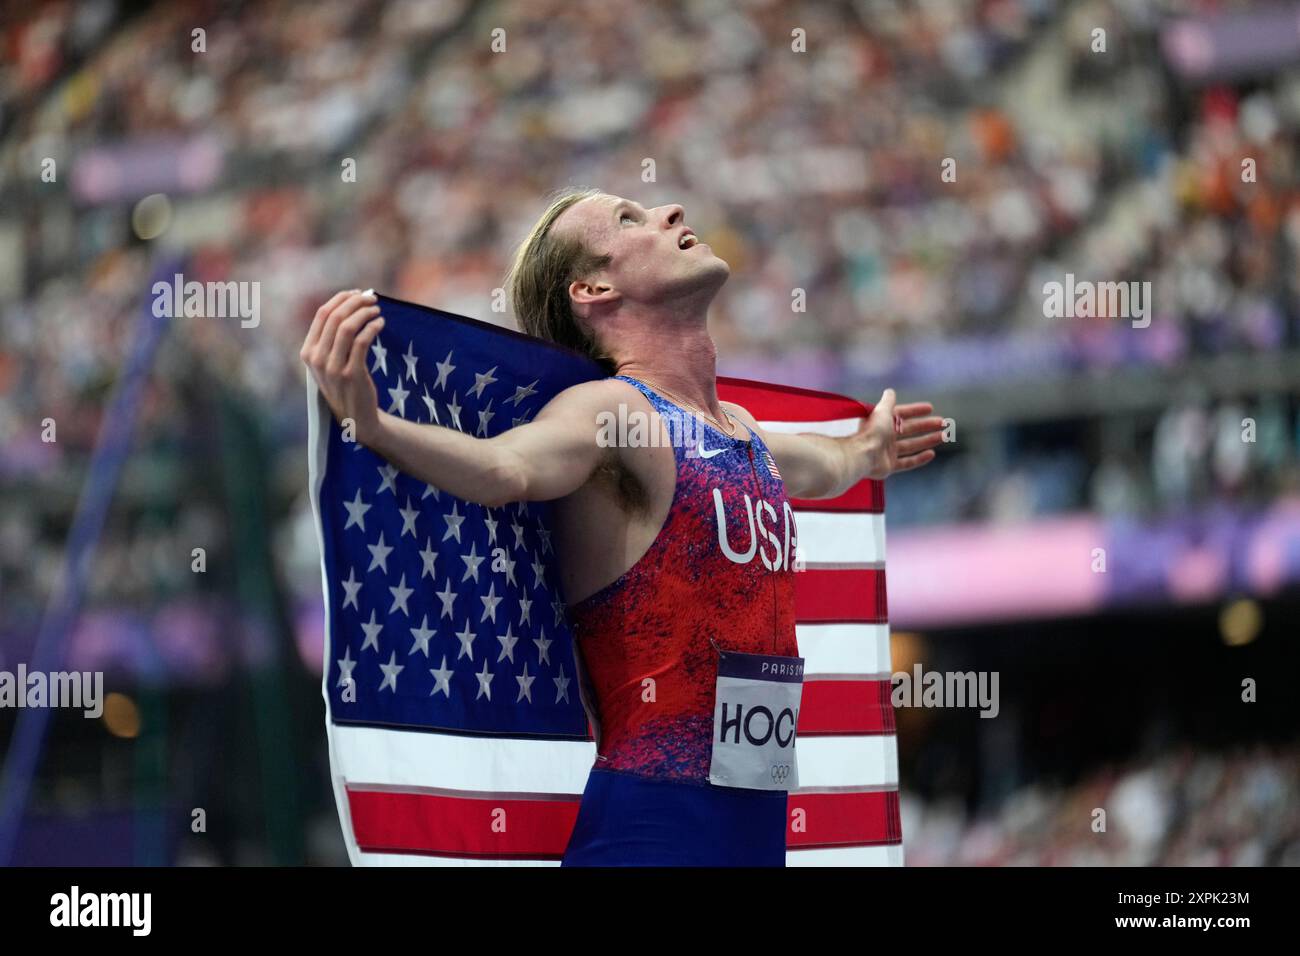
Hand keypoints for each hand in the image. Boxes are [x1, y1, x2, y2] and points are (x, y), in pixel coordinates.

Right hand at [300, 289, 384, 443]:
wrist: (356, 418)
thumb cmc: (345, 386)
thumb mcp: (328, 363)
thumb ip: (331, 339)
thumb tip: (349, 304)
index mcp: (307, 352)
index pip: (321, 314)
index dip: (340, 299)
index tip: (356, 294)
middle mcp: (316, 358)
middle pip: (335, 316)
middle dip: (355, 302)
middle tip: (371, 298)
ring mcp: (333, 367)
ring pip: (348, 326)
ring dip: (365, 312)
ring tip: (377, 310)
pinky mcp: (352, 373)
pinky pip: (362, 341)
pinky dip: (373, 327)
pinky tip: (381, 324)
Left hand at [855, 388, 944, 479]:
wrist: (862, 454)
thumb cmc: (872, 431)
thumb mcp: (881, 411)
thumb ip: (887, 401)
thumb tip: (890, 391)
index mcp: (883, 422)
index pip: (901, 414)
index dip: (916, 410)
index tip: (930, 408)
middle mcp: (885, 436)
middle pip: (909, 429)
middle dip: (926, 425)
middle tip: (943, 423)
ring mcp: (887, 452)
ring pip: (911, 445)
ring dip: (927, 440)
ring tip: (944, 436)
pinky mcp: (889, 466)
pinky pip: (907, 462)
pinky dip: (919, 459)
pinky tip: (932, 453)